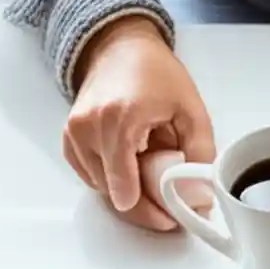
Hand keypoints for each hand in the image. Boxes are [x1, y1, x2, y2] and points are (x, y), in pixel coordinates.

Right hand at [64, 16, 214, 230]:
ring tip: (155, 183)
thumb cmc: (156, 74)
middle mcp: (88, 127)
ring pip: (101, 188)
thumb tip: (200, 194)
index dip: (147, 209)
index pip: (123, 182)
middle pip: (112, 191)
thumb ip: (200, 153)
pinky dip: (113, 182)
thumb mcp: (192, 110)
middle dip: (143, 207)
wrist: (120, 48)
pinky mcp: (69, 140)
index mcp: (119, 119)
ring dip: (128, 194)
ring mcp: (73, 134)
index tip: (168, 220)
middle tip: (170, 213)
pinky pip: (91, 177)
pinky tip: (133, 172)